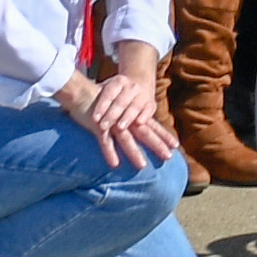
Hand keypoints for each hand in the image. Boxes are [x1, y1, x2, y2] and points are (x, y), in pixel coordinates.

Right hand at [75, 49, 176, 170]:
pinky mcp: (98, 125)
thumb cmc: (100, 101)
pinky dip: (109, 152)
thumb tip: (133, 128)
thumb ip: (126, 118)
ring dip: (134, 152)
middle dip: (156, 145)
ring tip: (141, 166)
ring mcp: (113, 121)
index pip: (151, 125)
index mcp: (132, 113)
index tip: (175, 146)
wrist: (82, 91)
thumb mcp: (117, 108)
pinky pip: (104, 141)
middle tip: (168, 157)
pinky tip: (114, 164)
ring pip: (126, 139)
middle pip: (144, 132)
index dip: (163, 135)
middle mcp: (126, 118)